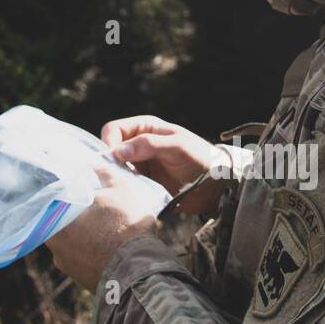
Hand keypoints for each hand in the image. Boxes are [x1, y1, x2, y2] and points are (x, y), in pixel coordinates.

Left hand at [47, 162, 158, 292]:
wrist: (137, 269)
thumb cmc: (126, 224)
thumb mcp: (120, 189)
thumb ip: (104, 174)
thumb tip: (94, 163)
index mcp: (56, 216)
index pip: (55, 200)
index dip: (69, 194)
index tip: (81, 191)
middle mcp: (53, 243)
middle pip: (61, 223)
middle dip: (77, 216)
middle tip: (97, 210)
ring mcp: (65, 264)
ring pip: (71, 244)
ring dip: (85, 237)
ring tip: (107, 231)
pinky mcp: (79, 279)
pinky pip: (83, 261)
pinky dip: (93, 254)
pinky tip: (110, 249)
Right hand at [100, 114, 225, 215]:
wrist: (215, 186)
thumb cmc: (200, 158)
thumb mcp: (177, 146)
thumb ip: (149, 145)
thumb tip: (118, 151)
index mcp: (144, 128)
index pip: (113, 130)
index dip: (110, 143)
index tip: (116, 160)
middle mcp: (137, 145)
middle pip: (109, 151)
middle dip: (111, 163)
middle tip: (121, 177)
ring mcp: (139, 166)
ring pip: (114, 170)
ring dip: (117, 178)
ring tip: (129, 187)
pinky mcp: (141, 184)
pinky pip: (124, 186)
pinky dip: (124, 190)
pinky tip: (132, 195)